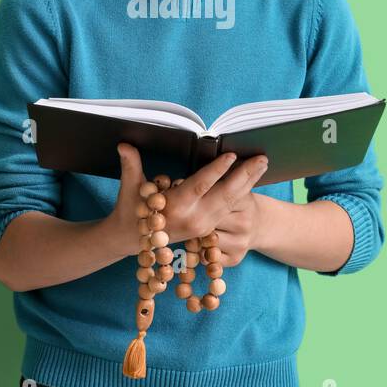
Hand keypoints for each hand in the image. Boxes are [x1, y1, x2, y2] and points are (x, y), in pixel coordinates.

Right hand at [110, 143, 268, 266]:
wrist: (130, 241)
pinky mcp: (208, 229)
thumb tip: (124, 145)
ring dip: (248, 183)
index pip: (200, 186)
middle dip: (245, 176)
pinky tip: (251, 179)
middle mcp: (193, 219)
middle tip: (262, 158)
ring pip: (231, 203)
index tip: (231, 155)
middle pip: (225, 195)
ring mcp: (203, 227)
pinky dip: (242, 193)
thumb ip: (131, 165)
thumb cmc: (130, 210)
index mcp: (175, 208)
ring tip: (262, 165)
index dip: (216, 170)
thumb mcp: (130, 187)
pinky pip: (229, 209)